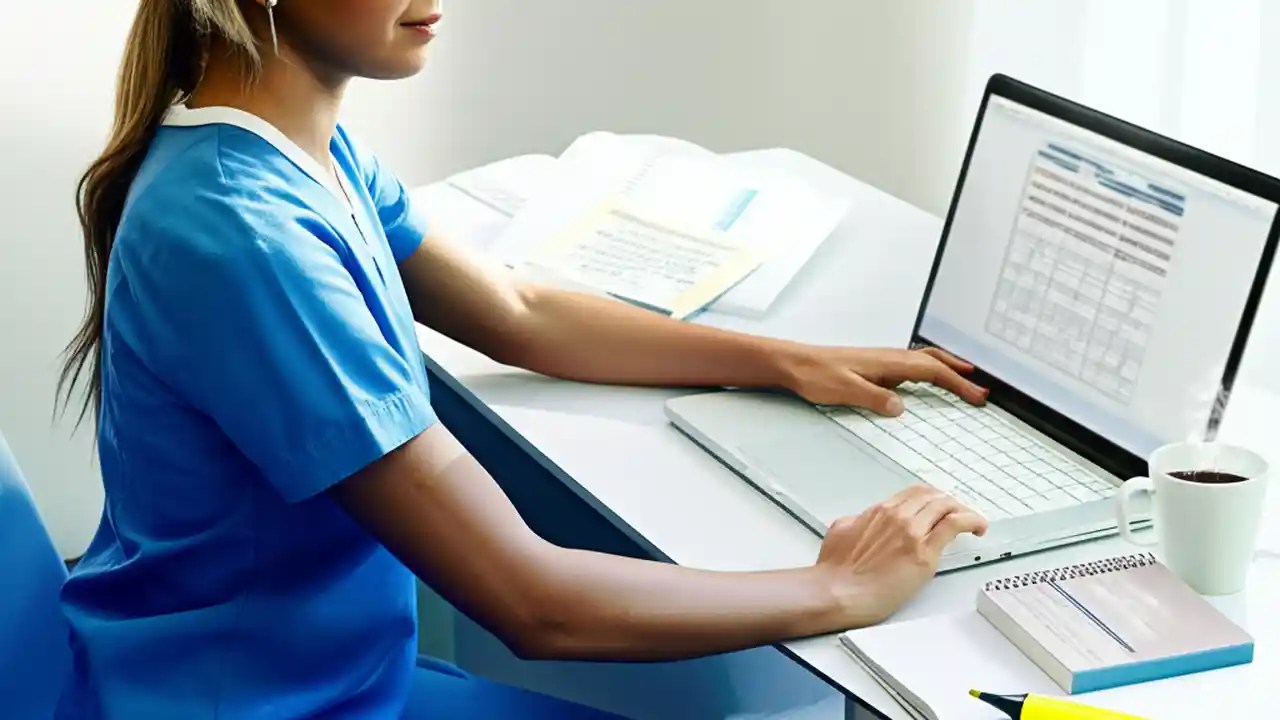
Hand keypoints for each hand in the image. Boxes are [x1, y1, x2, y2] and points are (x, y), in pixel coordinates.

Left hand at [777, 345, 987, 415]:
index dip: (958, 384)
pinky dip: (928, 370)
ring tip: (964, 377)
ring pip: (923, 360)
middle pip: (934, 360)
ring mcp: (883, 360)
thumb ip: (874, 399)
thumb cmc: (815, 375)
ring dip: (946, 368)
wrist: (794, 363)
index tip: (977, 396)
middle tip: (980, 389)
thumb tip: (902, 408)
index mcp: (888, 362)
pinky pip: (910, 365)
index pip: (932, 372)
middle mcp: (889, 357)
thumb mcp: (845, 390)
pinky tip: (925, 380)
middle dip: (960, 373)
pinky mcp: (874, 366)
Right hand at [815, 485, 987, 626]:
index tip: (939, 506)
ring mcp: (913, 533)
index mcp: (879, 511)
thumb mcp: (841, 530)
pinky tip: (978, 527)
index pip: (914, 493)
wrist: (839, 592)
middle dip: (949, 503)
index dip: (932, 498)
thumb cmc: (836, 570)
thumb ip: (858, 521)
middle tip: (957, 514)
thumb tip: (864, 521)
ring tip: (973, 522)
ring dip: (963, 510)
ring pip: (947, 506)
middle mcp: (898, 516)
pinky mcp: (925, 554)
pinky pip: (955, 525)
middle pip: (933, 496)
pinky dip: (971, 521)